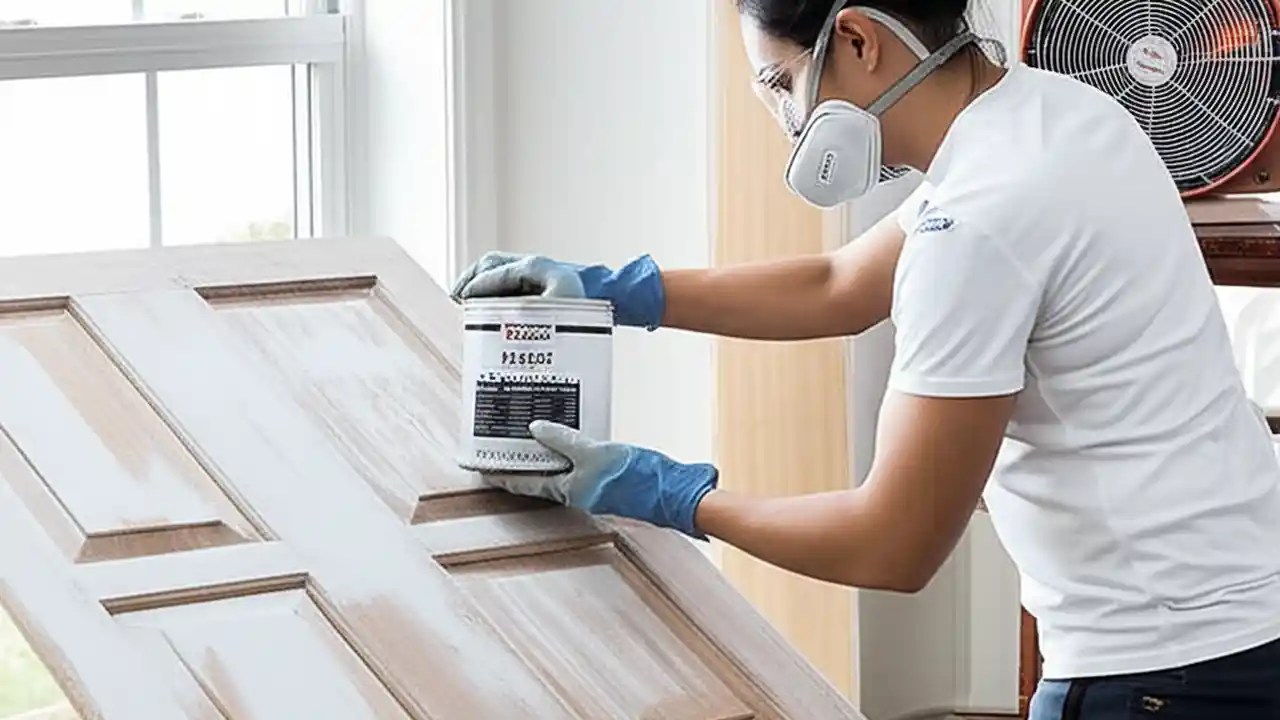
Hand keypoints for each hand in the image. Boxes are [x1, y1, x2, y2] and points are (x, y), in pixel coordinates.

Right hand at [450, 252, 666, 328]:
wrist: (616, 299)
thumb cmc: (590, 306)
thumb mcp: (556, 311)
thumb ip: (525, 313)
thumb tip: (498, 319)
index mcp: (535, 267)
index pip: (494, 272)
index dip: (475, 288)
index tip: (461, 303)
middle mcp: (533, 266)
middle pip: (490, 266)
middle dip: (471, 282)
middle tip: (457, 302)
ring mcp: (536, 273)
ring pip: (498, 272)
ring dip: (480, 286)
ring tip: (466, 306)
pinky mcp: (540, 283)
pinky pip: (509, 282)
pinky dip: (494, 292)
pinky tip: (488, 312)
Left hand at [485, 421, 718, 538]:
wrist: (674, 493)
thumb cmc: (636, 479)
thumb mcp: (594, 452)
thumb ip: (564, 441)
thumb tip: (534, 429)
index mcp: (569, 490)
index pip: (526, 483)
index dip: (503, 475)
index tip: (482, 468)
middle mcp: (578, 491)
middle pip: (541, 477)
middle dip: (523, 462)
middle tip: (504, 444)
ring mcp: (595, 485)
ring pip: (561, 469)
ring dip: (546, 455)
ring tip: (531, 436)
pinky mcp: (611, 477)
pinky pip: (581, 463)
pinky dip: (570, 452)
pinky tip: (571, 437)